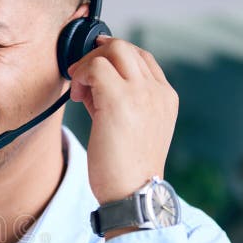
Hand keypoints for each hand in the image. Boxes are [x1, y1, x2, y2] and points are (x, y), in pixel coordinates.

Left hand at [68, 35, 177, 204]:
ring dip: (87, 65)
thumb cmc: (127, 169)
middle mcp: (157, 90)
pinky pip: (96, 67)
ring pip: (113, 49)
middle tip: (82, 80)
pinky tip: (76, 97)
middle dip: (97, 57)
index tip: (95, 78)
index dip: (113, 61)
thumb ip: (117, 101)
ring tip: (79, 92)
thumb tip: (91, 83)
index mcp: (165, 97)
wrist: (133, 194)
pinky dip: (81, 75)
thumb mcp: (132, 128)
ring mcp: (141, 92)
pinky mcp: (119, 100)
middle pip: (126, 47)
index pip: (141, 58)